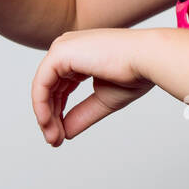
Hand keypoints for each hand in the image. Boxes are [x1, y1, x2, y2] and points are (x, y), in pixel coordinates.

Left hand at [31, 28, 153, 145]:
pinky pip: (41, 84)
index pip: (60, 86)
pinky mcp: (60, 53)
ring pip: (42, 88)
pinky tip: (48, 123)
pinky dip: (41, 106)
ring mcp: (62, 48)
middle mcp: (68, 48)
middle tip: (54, 141)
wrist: (148, 58)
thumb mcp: (103, 100)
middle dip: (49, 117)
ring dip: (45, 116)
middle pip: (49, 88)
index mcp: (79, 54)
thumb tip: (65, 132)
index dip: (57, 112)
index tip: (60, 136)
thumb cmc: (135, 73)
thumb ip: (82, 114)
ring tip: (53, 137)